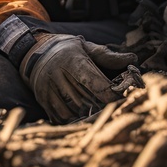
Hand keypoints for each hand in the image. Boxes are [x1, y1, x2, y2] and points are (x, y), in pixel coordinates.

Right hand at [19, 33, 136, 122]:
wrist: (34, 52)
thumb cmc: (66, 50)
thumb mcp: (85, 47)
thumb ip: (107, 57)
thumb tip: (132, 59)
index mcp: (72, 60)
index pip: (96, 84)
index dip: (112, 95)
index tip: (123, 99)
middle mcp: (58, 75)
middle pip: (88, 101)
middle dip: (103, 107)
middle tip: (115, 109)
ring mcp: (48, 89)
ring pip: (76, 112)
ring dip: (89, 115)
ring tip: (99, 112)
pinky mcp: (43, 100)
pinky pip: (63, 118)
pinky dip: (75, 119)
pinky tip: (82, 115)